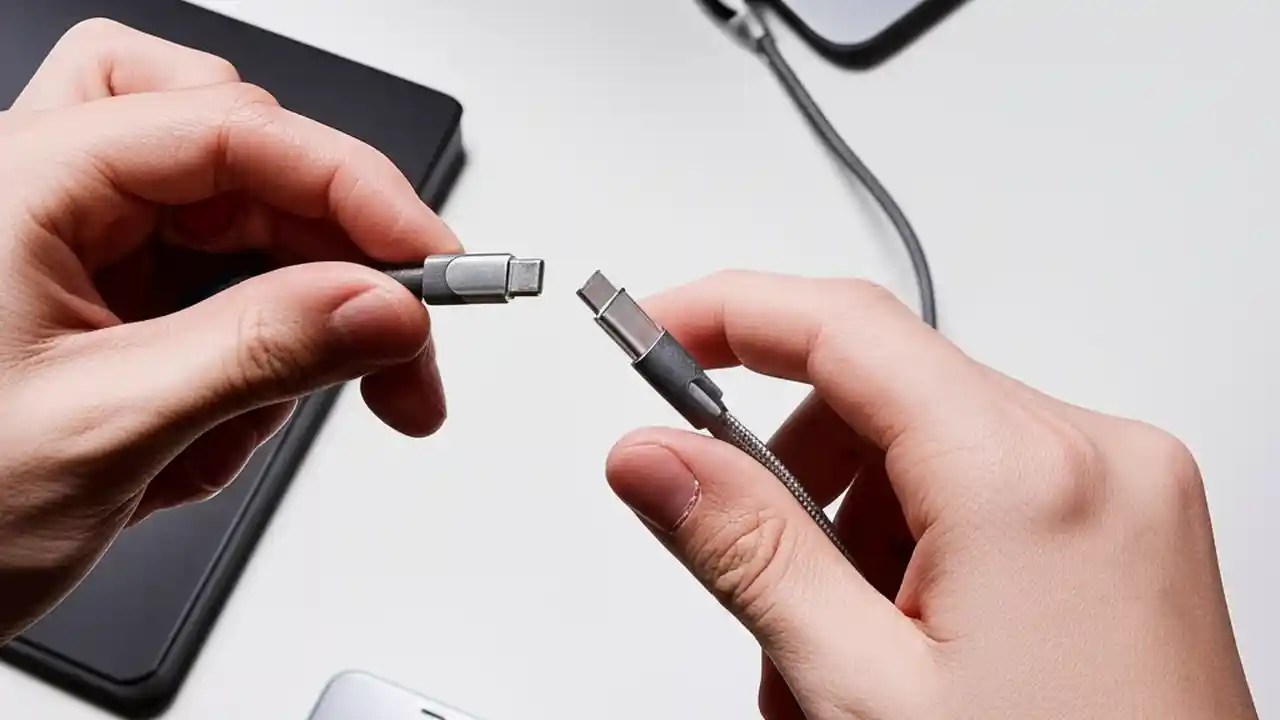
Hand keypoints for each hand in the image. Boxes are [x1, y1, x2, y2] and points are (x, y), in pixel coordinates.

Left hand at [0, 20, 456, 639]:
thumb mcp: (107, 429)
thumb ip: (259, 355)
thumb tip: (384, 306)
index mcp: (23, 186)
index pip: (227, 128)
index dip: (348, 184)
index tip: (431, 257)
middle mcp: (56, 193)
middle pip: (250, 157)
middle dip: (335, 252)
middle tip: (395, 333)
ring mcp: (89, 242)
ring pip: (250, 220)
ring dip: (295, 312)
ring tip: (254, 422)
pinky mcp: (118, 293)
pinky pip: (232, 286)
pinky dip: (259, 353)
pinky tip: (214, 427)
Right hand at [606, 272, 1256, 718]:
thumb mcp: (869, 689)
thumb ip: (749, 555)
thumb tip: (653, 459)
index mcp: (1032, 478)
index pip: (846, 328)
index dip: (730, 314)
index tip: (655, 329)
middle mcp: (1099, 461)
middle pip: (885, 395)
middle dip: (794, 472)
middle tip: (747, 564)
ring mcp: (1126, 495)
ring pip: (928, 449)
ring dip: (852, 527)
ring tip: (838, 650)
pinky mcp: (1129, 533)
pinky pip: (985, 491)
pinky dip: (916, 547)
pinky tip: (904, 644)